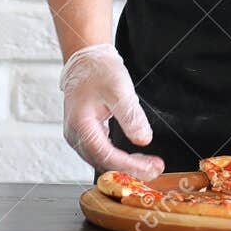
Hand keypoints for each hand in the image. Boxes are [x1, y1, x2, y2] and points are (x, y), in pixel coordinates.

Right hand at [59, 43, 165, 178]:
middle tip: (155, 169)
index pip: (107, 156)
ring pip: (102, 161)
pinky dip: (118, 158)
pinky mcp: (84, 134)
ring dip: (125, 166)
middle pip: (104, 163)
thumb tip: (143, 139)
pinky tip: (134, 157)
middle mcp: (75, 136)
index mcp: (81, 126)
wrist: (86, 60)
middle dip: (130, 170)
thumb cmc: (98, 71)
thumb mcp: (119, 90)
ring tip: (148, 165)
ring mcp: (77, 136)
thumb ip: (131, 116)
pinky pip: (101, 152)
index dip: (130, 166)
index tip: (151, 168)